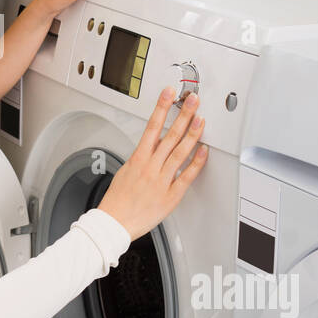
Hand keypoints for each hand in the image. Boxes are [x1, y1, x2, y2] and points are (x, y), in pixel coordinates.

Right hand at [98, 88, 207, 242]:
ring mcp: (161, 180)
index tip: (169, 94)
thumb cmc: (117, 200)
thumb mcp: (125, 171)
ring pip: (180, 152)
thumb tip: (153, 145)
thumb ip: (142, 157)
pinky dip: (196, 163)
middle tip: (193, 101)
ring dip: (192, 134)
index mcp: (138, 159)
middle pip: (170, 135)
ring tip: (201, 119)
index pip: (152, 126)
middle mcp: (151, 167)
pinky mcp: (170, 196)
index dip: (161, 107)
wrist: (114, 223)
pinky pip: (186, 176)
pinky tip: (203, 151)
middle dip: (183, 115)